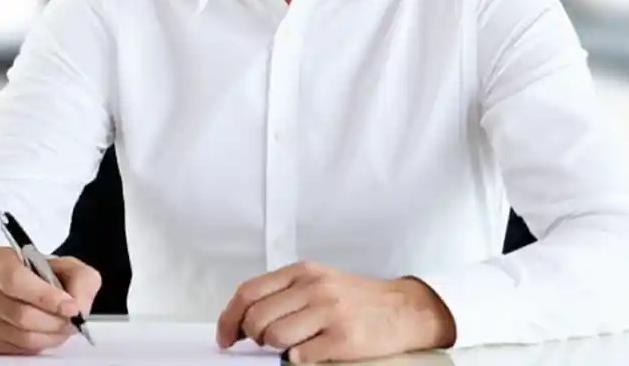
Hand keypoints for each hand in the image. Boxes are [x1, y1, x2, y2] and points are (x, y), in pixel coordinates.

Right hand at [0, 248, 101, 354]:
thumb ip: (80, 279)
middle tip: (73, 322)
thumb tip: (79, 307)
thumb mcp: (62, 265)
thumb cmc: (36, 276)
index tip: (71, 307)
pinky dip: (37, 345)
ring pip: (19, 336)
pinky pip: (14, 350)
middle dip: (55, 322)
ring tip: (62, 328)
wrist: (4, 291)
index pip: (16, 280)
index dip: (46, 297)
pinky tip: (45, 334)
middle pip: (20, 314)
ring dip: (50, 336)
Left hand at [215, 261, 455, 362]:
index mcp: (303, 272)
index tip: (225, 337)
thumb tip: (242, 321)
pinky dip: (299, 360)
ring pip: (274, 337)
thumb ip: (283, 294)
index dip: (229, 318)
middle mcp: (314, 288)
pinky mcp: (343, 339)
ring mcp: (329, 313)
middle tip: (263, 343)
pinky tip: (313, 351)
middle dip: (252, 337)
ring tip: (294, 345)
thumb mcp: (318, 282)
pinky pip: (299, 357)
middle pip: (257, 318)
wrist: (403, 309)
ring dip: (276, 349)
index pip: (249, 292)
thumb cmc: (356, 298)